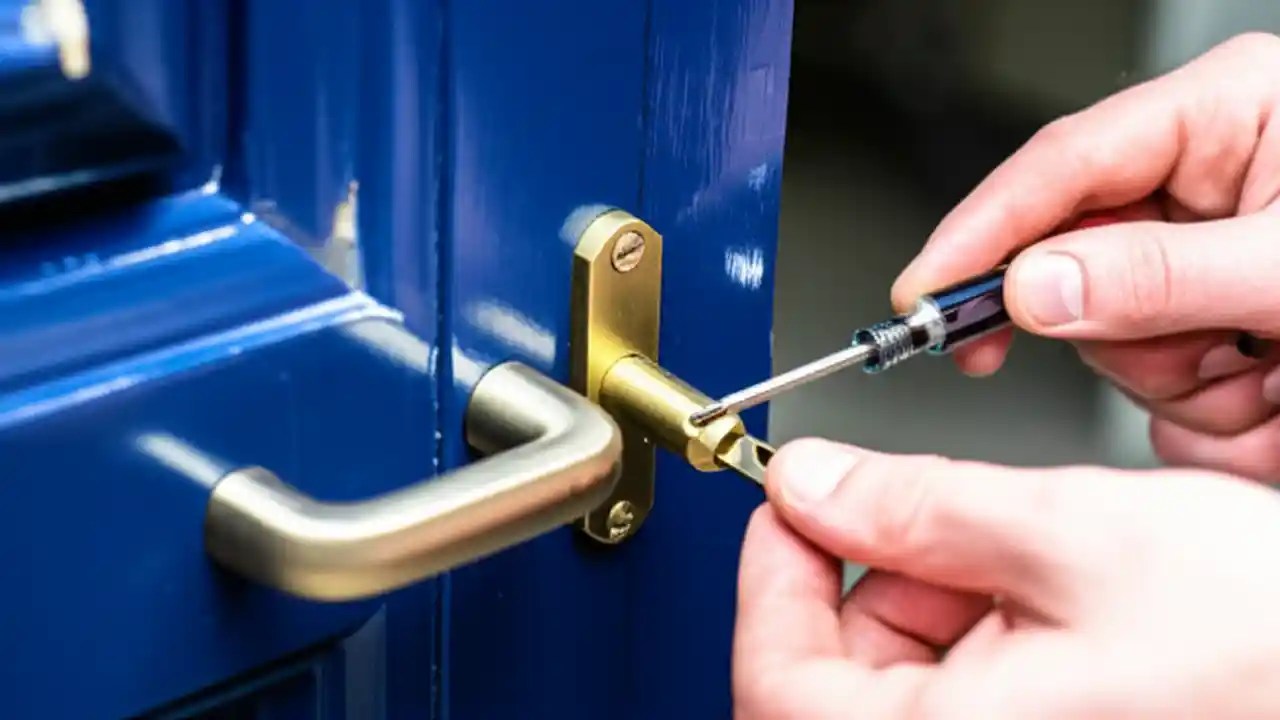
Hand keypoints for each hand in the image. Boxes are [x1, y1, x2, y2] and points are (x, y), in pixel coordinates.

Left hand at [733, 438, 1279, 718]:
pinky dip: (974, 641)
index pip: (776, 682)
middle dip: (865, 578)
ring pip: (896, 691)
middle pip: (831, 686)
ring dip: (927, 604)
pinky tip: (1037, 601)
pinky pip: (959, 706)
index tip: (789, 503)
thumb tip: (811, 485)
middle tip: (917, 510)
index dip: (772, 575)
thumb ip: (917, 507)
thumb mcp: (1074, 538)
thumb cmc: (1270, 647)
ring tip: (1017, 556)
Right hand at [889, 33, 1279, 479]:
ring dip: (1189, 378)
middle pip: (1079, 261)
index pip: (1063, 165)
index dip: (982, 229)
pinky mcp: (1212, 312)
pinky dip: (1213, 407)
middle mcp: (1203, 176)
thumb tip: (1036, 288)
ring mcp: (1203, 250)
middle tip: (1200, 356)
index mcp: (1224, 115)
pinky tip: (1272, 391)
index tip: (925, 292)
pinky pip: (1161, 376)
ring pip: (1116, 335)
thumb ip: (1163, 275)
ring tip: (1274, 372)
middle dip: (1124, 330)